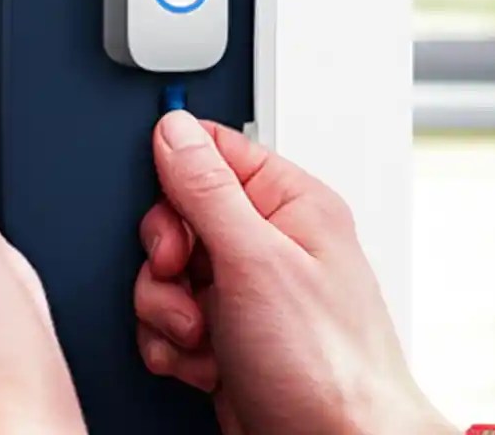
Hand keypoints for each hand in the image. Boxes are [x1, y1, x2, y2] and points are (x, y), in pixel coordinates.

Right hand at [135, 111, 452, 434]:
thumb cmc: (328, 365)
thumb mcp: (255, 261)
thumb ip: (208, 190)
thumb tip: (175, 130)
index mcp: (291, 203)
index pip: (213, 151)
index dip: (175, 180)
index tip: (173, 221)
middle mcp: (270, 244)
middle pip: (177, 218)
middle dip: (167, 261)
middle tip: (189, 281)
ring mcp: (247, 293)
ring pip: (166, 275)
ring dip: (167, 312)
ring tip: (204, 336)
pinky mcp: (228, 337)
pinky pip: (170, 322)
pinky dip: (173, 347)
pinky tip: (203, 364)